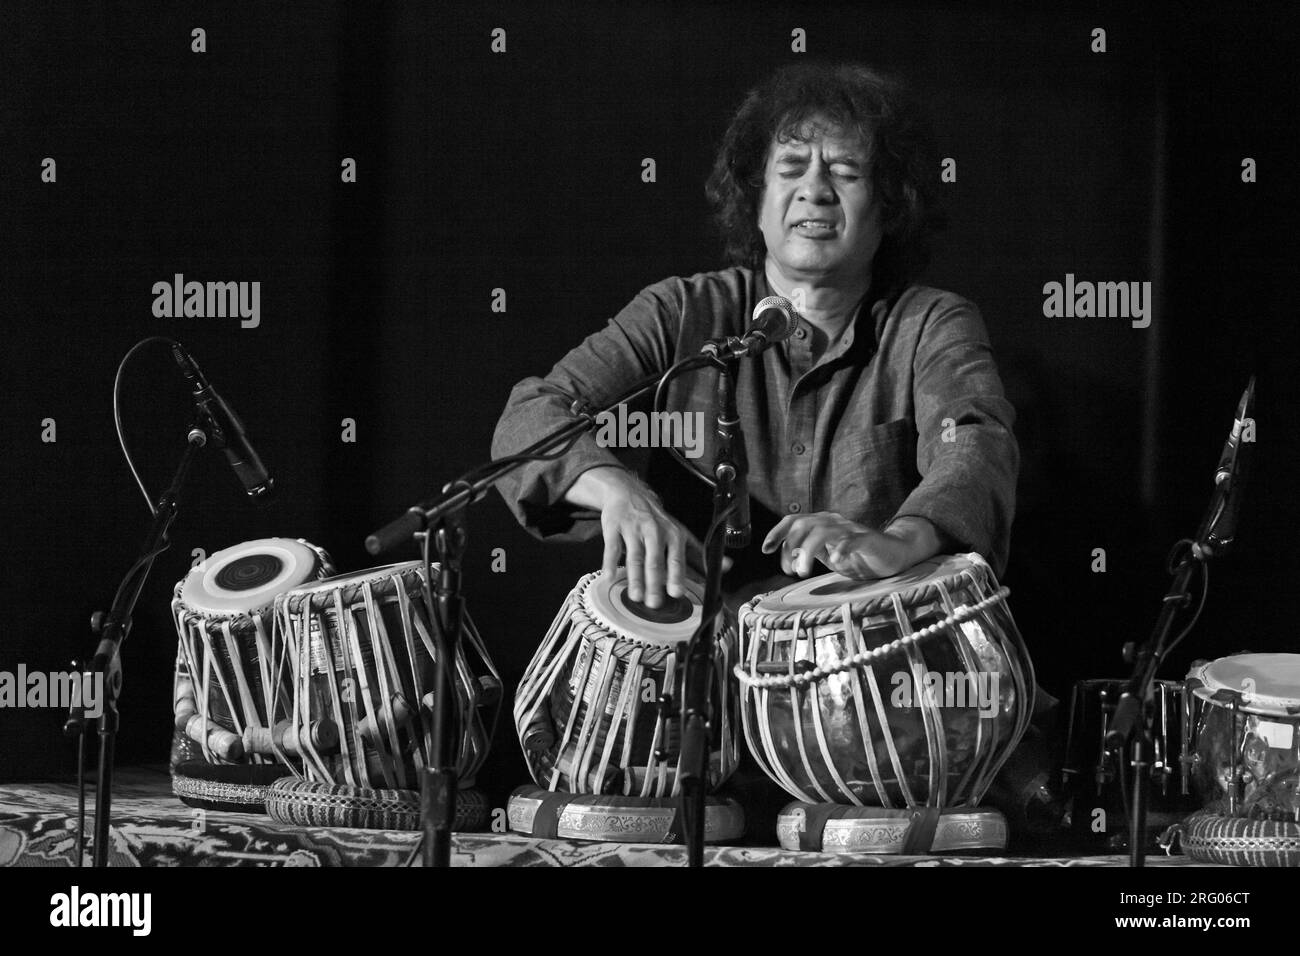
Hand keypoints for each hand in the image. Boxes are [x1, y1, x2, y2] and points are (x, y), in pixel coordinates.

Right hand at [567, 467, 728, 607]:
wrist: (629, 493)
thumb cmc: (657, 522)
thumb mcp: (680, 534)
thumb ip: (699, 555)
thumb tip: (727, 567)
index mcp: (674, 535)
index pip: (677, 559)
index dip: (678, 576)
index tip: (678, 593)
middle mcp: (655, 531)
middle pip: (655, 560)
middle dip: (655, 582)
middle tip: (655, 603)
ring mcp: (633, 529)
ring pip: (635, 556)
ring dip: (635, 577)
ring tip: (636, 596)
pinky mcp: (614, 527)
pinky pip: (612, 547)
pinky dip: (609, 563)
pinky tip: (609, 577)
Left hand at [761, 512, 942, 579]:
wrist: (892, 555)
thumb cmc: (858, 556)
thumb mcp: (827, 555)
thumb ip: (809, 552)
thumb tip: (787, 557)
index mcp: (821, 524)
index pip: (793, 520)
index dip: (777, 532)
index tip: (766, 550)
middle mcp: (833, 522)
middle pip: (803, 524)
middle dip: (791, 547)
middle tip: (790, 571)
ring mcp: (850, 529)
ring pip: (822, 531)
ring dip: (807, 551)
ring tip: (803, 572)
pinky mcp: (866, 539)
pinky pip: (850, 539)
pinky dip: (840, 548)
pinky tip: (834, 560)